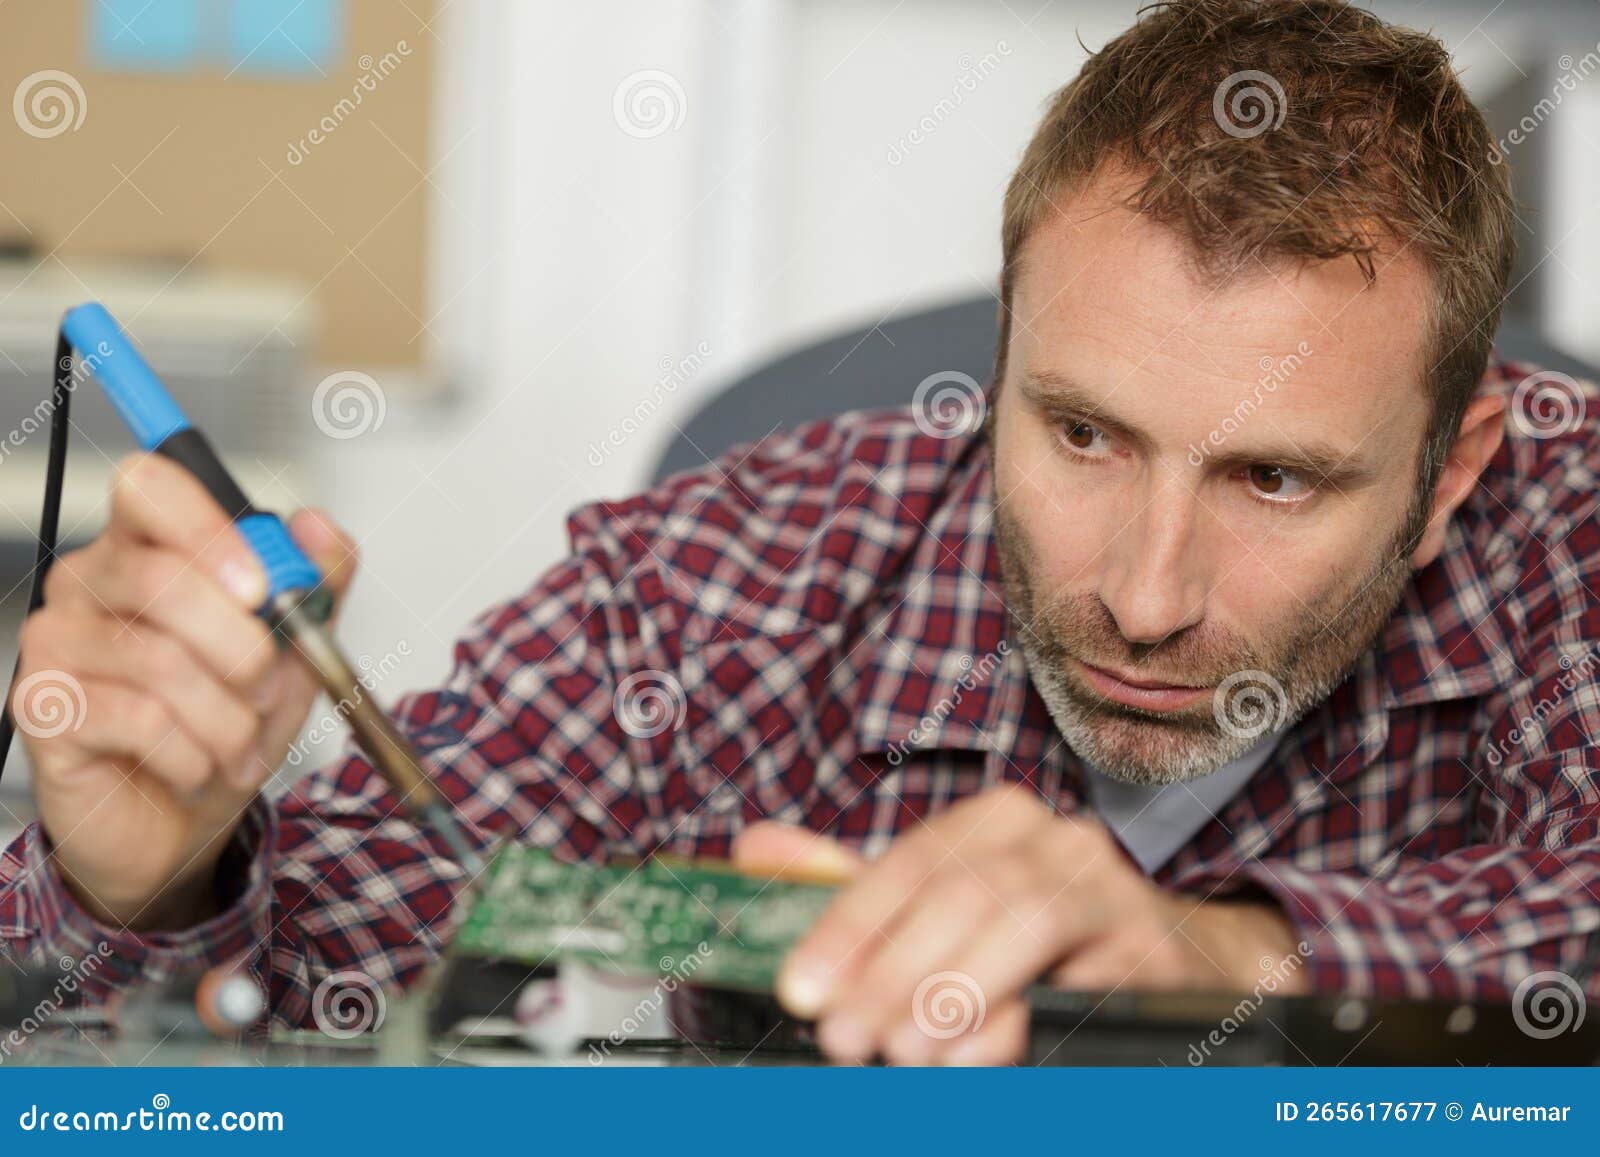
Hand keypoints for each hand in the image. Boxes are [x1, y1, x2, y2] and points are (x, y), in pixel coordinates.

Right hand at [13, 453, 355, 931]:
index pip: (150, 486)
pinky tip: (196, 769)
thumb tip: (319, 528)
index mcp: (148, 547)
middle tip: (266, 687)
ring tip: (238, 743)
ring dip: (226, 717)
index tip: (262, 586)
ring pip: (159, 660)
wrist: (186, 821)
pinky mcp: (41, 706)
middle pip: (162, 577)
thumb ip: (316, 585)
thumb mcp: (296, 653)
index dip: (209, 528)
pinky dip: (193, 755)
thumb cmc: (227, 723)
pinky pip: (137, 719)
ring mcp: (57, 641)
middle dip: (243, 647)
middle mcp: (91, 582)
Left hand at [733, 785, 1307, 1064]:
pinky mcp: (1146, 938)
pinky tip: (971, 1053)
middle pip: (953, 891)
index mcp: (990, 819)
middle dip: (888, 969)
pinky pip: (1072, 970)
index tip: (802, 987)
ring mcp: (1102, 881)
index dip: (846, 925)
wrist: (1174, 968)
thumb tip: (756, 849)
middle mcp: (1048, 835)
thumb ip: (855, 892)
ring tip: (900, 1048)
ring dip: (947, 989)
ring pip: (1012, 919)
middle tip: (845, 1036)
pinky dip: (1014, 1012)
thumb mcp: (942, 915)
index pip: (906, 863)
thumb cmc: (1043, 943)